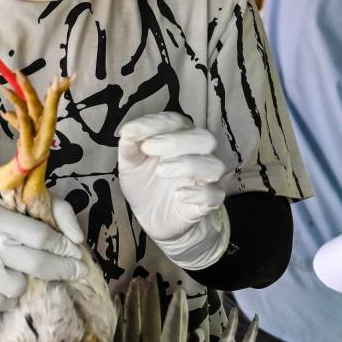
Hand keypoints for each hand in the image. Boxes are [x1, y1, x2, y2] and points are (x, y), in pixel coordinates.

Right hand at [0, 193, 85, 311]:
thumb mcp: (25, 202)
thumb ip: (58, 212)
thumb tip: (78, 240)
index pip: (40, 236)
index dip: (64, 248)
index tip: (77, 256)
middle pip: (34, 264)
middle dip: (62, 269)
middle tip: (76, 271)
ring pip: (17, 288)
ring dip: (26, 283)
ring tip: (18, 270)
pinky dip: (8, 297)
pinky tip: (2, 282)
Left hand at [117, 112, 230, 269]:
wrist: (151, 219)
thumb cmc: (145, 185)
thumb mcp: (130, 166)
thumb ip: (129, 149)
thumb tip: (127, 133)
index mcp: (179, 139)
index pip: (176, 122)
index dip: (154, 124)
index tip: (129, 132)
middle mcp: (197, 155)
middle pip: (203, 138)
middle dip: (176, 141)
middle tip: (149, 148)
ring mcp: (205, 179)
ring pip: (213, 165)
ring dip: (188, 164)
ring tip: (162, 171)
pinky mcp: (208, 203)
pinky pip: (215, 195)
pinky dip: (199, 193)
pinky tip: (179, 195)